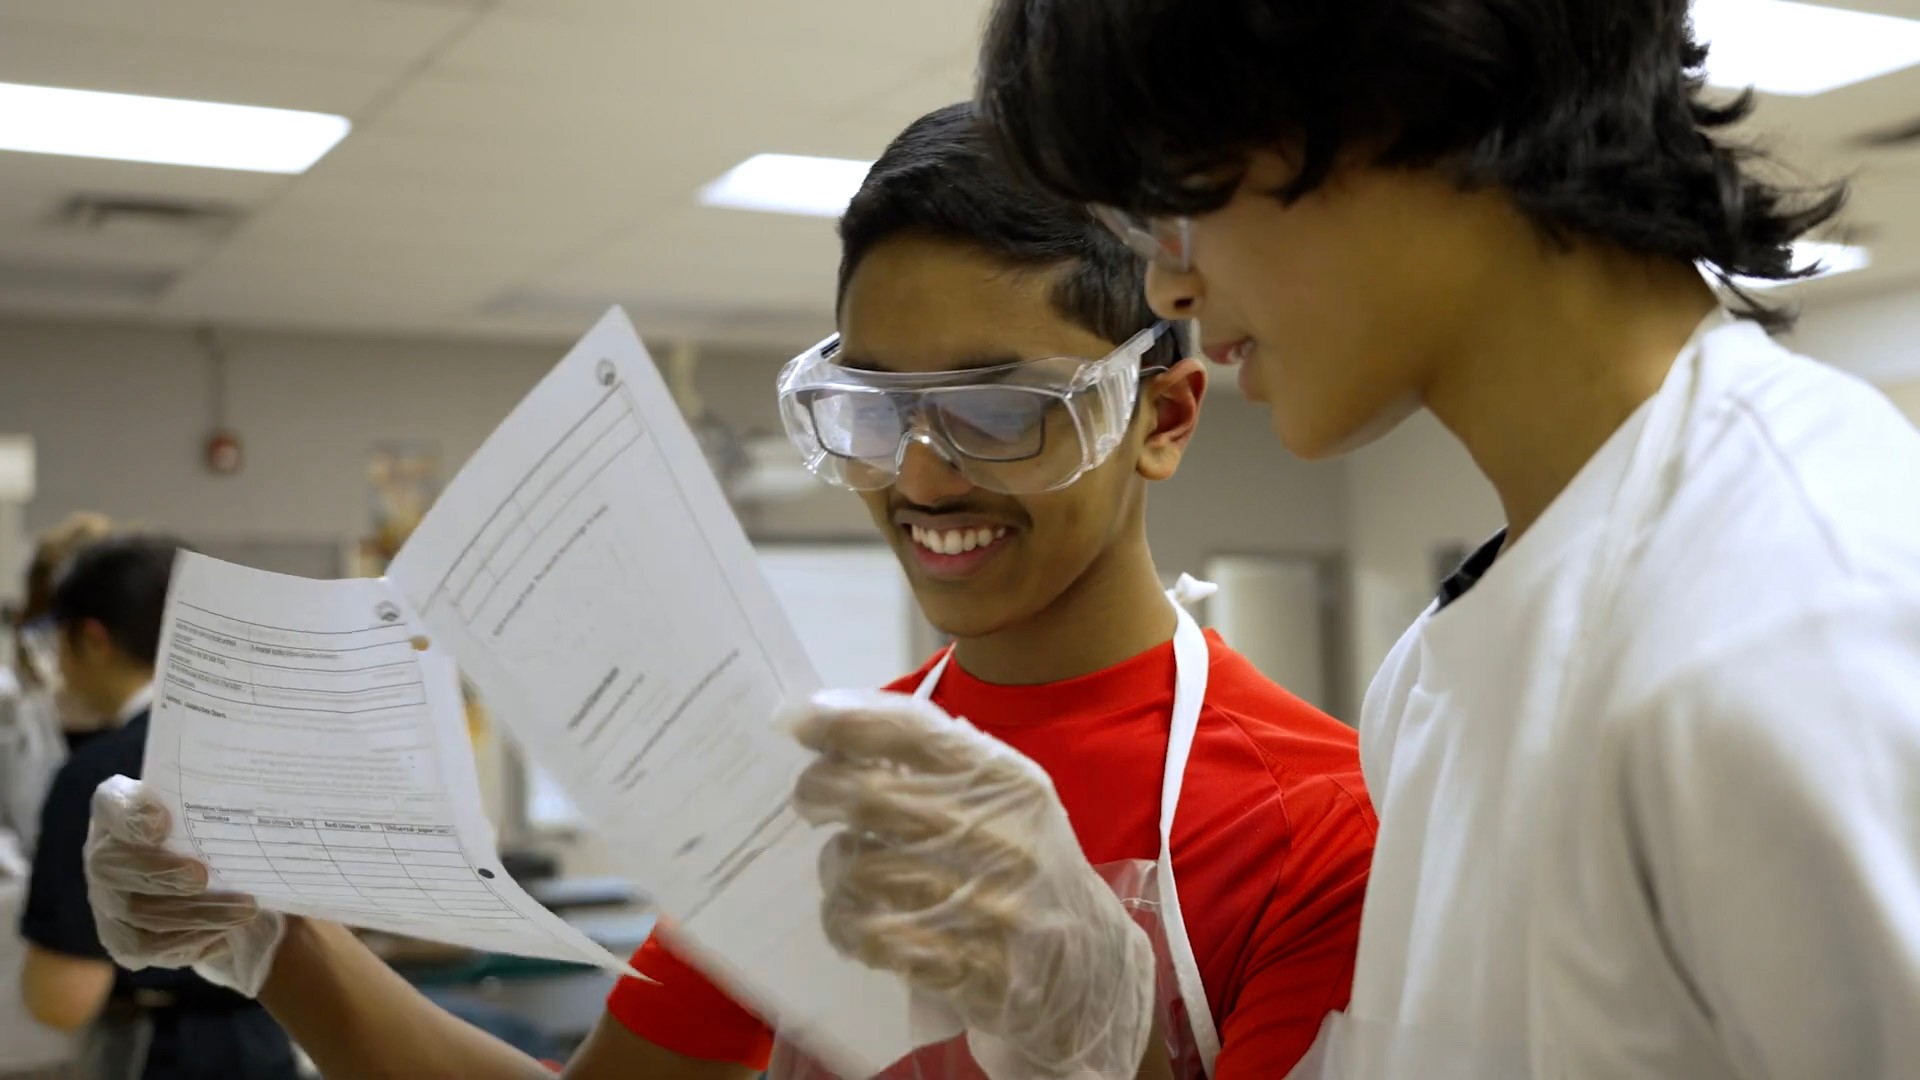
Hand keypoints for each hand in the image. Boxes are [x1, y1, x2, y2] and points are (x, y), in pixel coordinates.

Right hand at [84, 775, 286, 996]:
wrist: (213, 879)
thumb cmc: (213, 830)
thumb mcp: (220, 807)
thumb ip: (226, 798)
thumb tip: (266, 794)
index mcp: (120, 809)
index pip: (112, 803)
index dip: (129, 815)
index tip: (160, 822)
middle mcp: (104, 853)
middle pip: (111, 865)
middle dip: (159, 872)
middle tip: (201, 876)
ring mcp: (106, 899)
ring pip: (136, 913)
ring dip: (192, 913)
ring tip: (244, 910)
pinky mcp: (120, 937)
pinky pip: (146, 947)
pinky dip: (189, 941)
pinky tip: (225, 934)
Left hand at [789, 690, 1155, 1078]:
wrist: (1087, 967)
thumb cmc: (1020, 865)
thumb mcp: (1001, 796)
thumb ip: (930, 756)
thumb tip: (824, 714)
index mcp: (1007, 780)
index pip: (910, 729)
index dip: (842, 720)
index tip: (800, 723)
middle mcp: (1001, 834)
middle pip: (870, 796)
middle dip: (818, 791)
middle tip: (809, 800)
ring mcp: (987, 905)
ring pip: (859, 869)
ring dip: (835, 867)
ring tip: (846, 870)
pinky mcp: (968, 968)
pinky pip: (870, 935)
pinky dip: (845, 924)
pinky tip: (855, 921)